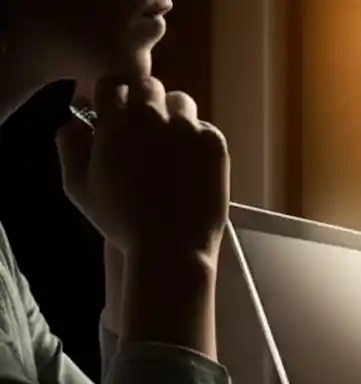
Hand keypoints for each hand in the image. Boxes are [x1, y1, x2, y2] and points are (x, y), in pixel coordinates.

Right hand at [56, 76, 230, 357]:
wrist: (171, 247)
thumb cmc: (122, 222)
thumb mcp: (79, 187)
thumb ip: (70, 145)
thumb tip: (73, 120)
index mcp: (115, 122)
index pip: (111, 82)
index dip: (113, 96)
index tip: (117, 111)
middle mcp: (151, 117)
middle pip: (148, 86)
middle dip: (144, 102)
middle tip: (145, 129)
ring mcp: (187, 128)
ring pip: (180, 102)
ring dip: (173, 116)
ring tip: (170, 145)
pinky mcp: (215, 143)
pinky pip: (205, 127)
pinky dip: (198, 139)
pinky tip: (191, 163)